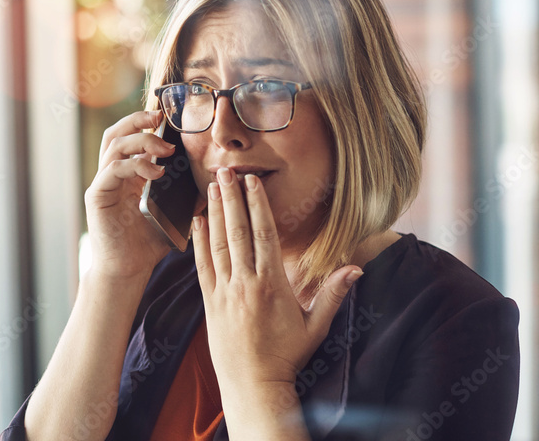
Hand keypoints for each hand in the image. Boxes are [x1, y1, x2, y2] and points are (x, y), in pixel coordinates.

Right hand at [84, 110, 175, 279]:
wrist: (128, 270)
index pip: (131, 136)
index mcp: (127, 173)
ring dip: (141, 140)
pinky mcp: (97, 195)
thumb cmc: (148, 243)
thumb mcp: (175, 212)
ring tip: (165, 149)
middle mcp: (112, 173)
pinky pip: (112, 169)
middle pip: (116, 132)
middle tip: (160, 119)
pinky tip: (155, 173)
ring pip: (114, 145)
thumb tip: (217, 178)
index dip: (146, 121)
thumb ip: (188, 193)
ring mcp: (102, 183)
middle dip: (137, 119)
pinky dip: (134, 165)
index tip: (170, 116)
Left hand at [192, 168, 362, 393]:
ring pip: (218, 244)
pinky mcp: (210, 302)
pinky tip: (197, 220)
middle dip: (231, 198)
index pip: (264, 234)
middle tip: (225, 170)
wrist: (254, 384)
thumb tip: (357, 267)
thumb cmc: (287, 355)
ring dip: (214, 212)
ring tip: (211, 186)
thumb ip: (332, 294)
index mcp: (272, 284)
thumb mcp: (315, 326)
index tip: (252, 181)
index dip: (257, 204)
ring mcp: (224, 292)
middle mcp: (245, 284)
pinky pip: (202, 266)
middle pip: (237, 232)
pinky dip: (199, 241)